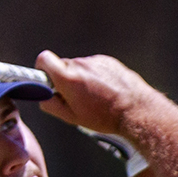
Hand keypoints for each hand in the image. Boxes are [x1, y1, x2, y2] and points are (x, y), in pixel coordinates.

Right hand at [35, 51, 156, 135]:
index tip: (47, 80)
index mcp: (68, 78)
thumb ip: (51, 104)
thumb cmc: (104, 116)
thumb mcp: (72, 117)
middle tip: (74, 96)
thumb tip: (43, 97)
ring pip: (79, 67)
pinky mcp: (107, 60)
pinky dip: (95, 76)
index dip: (42, 69)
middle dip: (64, 78)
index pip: (43, 59)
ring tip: (94, 96)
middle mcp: (80, 65)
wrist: (135, 110)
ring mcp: (95, 61)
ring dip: (81, 78)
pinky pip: (94, 66)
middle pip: (62, 65)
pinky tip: (104, 90)